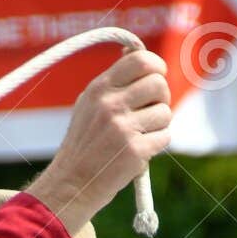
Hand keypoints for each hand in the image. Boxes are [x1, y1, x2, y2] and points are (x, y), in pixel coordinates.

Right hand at [26, 48, 172, 232]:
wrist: (71, 185)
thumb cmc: (84, 145)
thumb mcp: (89, 104)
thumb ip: (114, 81)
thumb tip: (139, 53)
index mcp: (100, 89)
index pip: (141, 60)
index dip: (157, 66)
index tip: (157, 77)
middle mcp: (111, 105)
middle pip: (159, 84)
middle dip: (162, 97)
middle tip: (152, 109)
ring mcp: (123, 128)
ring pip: (165, 112)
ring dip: (160, 124)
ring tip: (142, 133)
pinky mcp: (134, 151)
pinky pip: (165, 136)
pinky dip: (158, 143)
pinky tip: (141, 150)